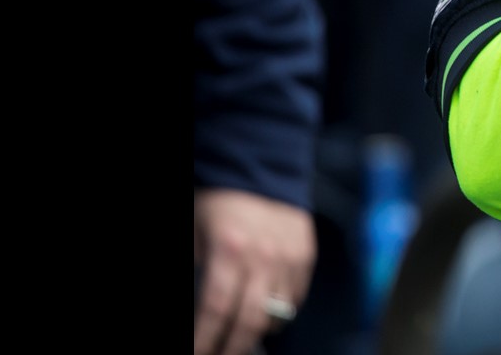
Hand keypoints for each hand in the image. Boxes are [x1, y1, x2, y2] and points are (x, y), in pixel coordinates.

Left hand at [194, 187, 315, 354]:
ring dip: (257, 332)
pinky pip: (296, 298)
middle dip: (232, 347)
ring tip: (241, 337)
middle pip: (250, 320)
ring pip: (277, 314)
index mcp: (229, 249)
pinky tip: (266, 314)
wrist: (261, 165)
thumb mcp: (195, 232)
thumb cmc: (219, 200)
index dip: (206, 338)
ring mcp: (289, 257)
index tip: (200, 353)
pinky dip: (281, 313)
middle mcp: (263, 256)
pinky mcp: (306, 255)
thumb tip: (205, 307)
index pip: (217, 309)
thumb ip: (199, 267)